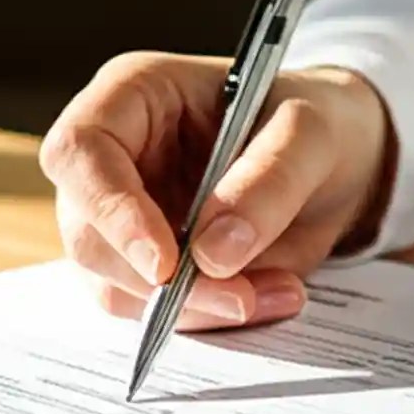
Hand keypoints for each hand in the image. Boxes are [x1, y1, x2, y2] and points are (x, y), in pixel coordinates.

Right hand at [40, 51, 392, 329]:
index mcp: (130, 97)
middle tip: (238, 297)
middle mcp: (108, 158)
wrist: (333, 164)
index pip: (80, 150)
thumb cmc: (313, 123)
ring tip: (275, 290)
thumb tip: (213, 252)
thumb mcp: (312, 133)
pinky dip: (204, 316)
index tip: (165, 263)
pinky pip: (147, 309)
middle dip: (160, 280)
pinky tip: (263, 294)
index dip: (110, 208)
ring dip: (190, 306)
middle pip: (87, 232)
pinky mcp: (138, 264)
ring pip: (113, 284)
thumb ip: (269, 182)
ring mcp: (116, 217)